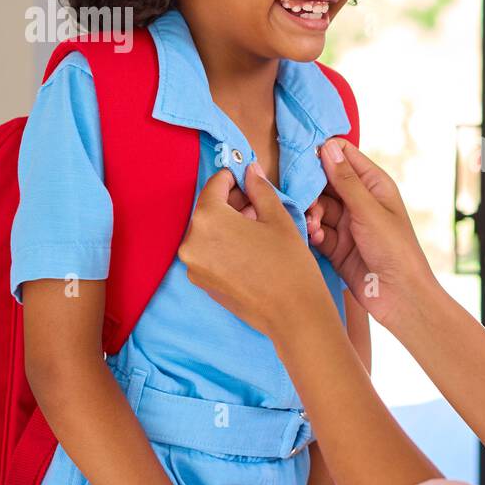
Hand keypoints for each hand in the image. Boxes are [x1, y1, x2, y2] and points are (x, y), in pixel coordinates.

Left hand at [179, 164, 335, 338]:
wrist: (293, 313)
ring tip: (257, 230)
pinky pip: (208, 252)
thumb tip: (250, 170)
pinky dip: (223, 245)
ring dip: (228, 224)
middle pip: (209, 209)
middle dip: (231, 203)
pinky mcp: (200, 282)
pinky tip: (249, 250)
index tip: (248, 180)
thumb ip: (259, 190)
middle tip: (258, 205)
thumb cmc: (289, 263)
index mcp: (208, 219)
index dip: (234, 178)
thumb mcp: (277, 219)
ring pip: (208, 232)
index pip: (215, 185)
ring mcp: (193, 265)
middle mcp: (191, 241)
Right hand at [306, 139, 436, 327]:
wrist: (400, 296)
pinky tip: (317, 238)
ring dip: (311, 213)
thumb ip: (346, 181)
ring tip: (313, 225)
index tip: (299, 158)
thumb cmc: (395, 249)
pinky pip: (317, 230)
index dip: (322, 153)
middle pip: (324, 182)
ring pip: (318, 207)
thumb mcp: (369, 211)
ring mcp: (348, 223)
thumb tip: (328, 146)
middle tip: (305, 201)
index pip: (344, 156)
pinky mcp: (337, 245)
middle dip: (311, 189)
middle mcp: (359, 200)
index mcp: (374, 184)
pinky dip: (314, 232)